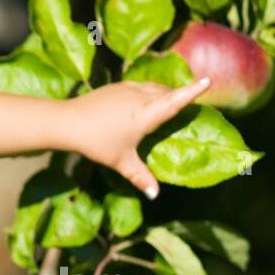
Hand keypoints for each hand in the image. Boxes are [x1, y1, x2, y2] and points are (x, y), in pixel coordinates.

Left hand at [62, 76, 211, 199]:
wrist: (67, 121)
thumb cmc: (97, 142)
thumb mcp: (121, 162)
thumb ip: (140, 177)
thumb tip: (155, 195)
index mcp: (146, 113)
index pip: (174, 100)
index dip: (192, 90)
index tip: (207, 79)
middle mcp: (139, 96)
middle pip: (166, 91)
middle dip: (179, 94)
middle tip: (190, 101)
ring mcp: (126, 89)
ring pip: (153, 86)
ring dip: (164, 91)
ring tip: (170, 100)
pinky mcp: (115, 86)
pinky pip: (139, 85)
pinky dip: (148, 90)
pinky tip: (144, 99)